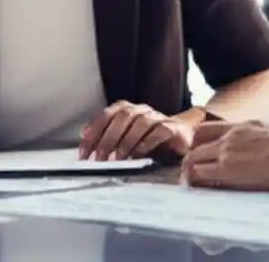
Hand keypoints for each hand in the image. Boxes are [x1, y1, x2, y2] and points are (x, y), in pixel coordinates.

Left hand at [79, 101, 195, 162]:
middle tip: (99, 158)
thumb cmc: (151, 140)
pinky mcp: (174, 128)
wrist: (184, 136)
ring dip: (126, 141)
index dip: (94, 131)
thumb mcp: (127, 139)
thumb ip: (107, 137)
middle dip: (107, 138)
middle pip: (122, 117)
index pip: (106, 115)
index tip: (84, 151)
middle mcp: (141, 110)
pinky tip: (138, 155)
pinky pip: (159, 132)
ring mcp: (158, 117)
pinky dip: (147, 143)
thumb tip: (85, 142)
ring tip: (117, 159)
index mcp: (127, 110)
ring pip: (140, 122)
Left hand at [181, 120, 268, 191]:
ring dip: (191, 171)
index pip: (207, 128)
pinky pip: (201, 173)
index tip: (198, 152)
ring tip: (192, 183)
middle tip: (192, 170)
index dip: (198, 141)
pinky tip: (200, 189)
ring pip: (193, 158)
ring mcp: (227, 151)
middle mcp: (230, 136)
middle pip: (196, 141)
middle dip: (191, 155)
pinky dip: (197, 181)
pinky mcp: (228, 169)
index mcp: (242, 126)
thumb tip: (253, 145)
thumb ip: (254, 136)